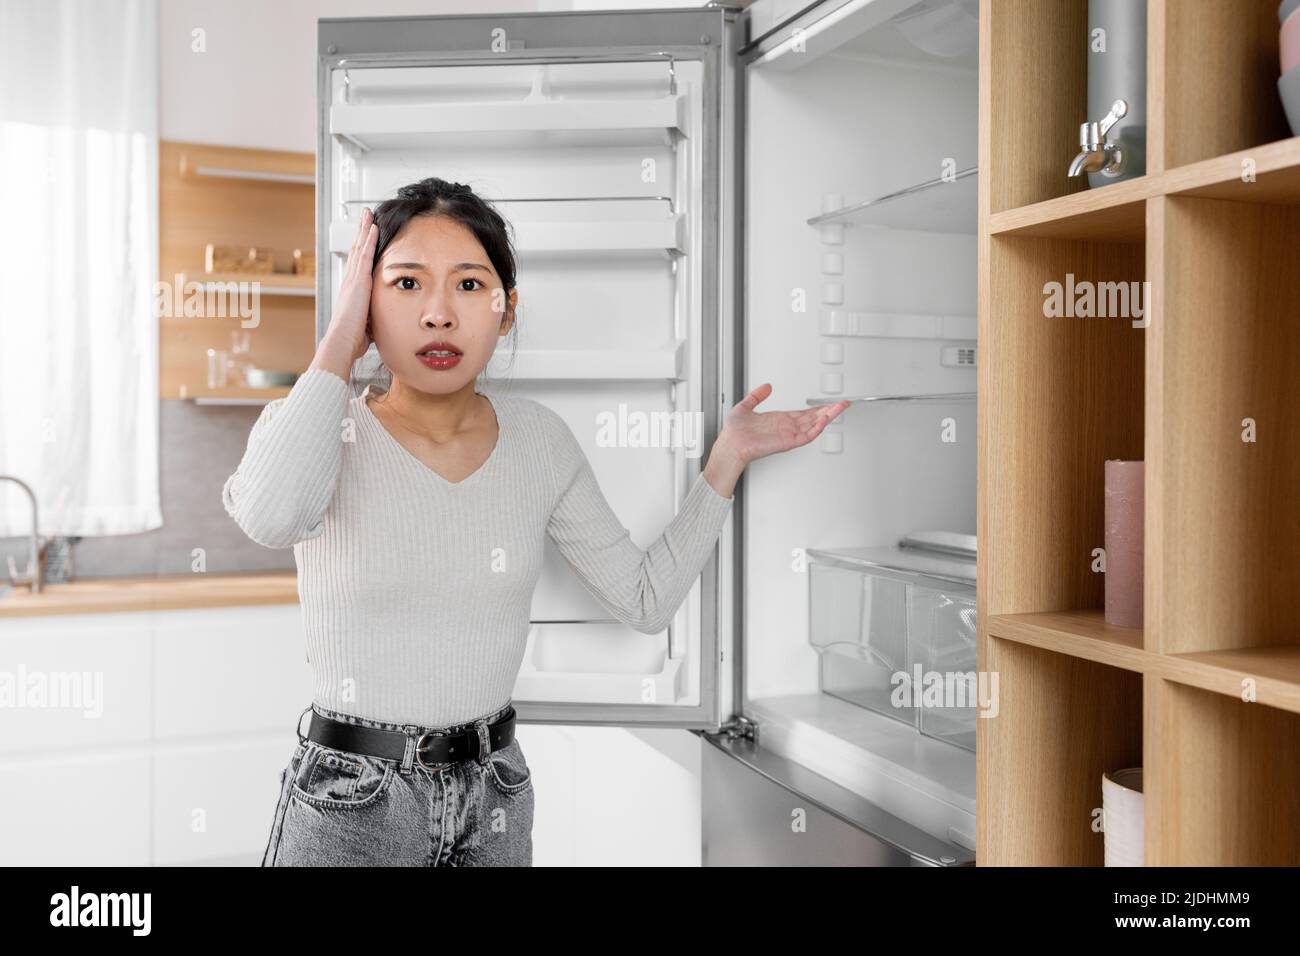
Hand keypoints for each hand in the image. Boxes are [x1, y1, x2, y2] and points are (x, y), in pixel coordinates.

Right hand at [316, 207, 376, 368]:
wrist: (343, 340)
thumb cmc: (352, 338)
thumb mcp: (367, 325)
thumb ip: (372, 319)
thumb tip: (378, 324)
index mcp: (352, 291)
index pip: (358, 264)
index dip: (361, 249)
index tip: (365, 237)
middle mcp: (350, 281)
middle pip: (356, 250)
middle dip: (360, 233)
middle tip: (365, 216)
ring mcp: (353, 279)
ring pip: (359, 247)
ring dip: (364, 229)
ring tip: (368, 214)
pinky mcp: (358, 280)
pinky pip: (364, 254)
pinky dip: (369, 239)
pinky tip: (373, 227)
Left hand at [719, 383, 848, 464]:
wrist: (730, 444)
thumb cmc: (734, 431)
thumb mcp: (745, 406)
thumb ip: (757, 395)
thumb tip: (767, 386)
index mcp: (779, 421)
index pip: (804, 414)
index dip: (817, 408)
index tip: (829, 403)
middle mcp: (786, 428)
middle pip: (813, 419)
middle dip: (829, 411)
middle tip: (843, 403)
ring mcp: (788, 436)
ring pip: (814, 425)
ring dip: (828, 416)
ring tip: (841, 408)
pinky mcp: (787, 443)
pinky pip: (807, 435)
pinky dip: (817, 428)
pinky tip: (826, 419)